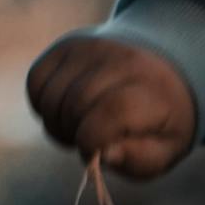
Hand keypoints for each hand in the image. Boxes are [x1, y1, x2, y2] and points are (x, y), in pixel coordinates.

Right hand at [25, 34, 197, 179]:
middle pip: (74, 106)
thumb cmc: (162, 118)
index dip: (93, 141)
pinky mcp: (66, 45)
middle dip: (75, 136)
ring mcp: (90, 48)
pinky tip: (65, 110)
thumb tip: (105, 154)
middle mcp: (120, 60)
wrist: (163, 64)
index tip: (96, 151)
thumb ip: (141, 159)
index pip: (110, 112)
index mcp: (152, 89)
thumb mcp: (169, 148)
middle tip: (89, 142)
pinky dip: (43, 105)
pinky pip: (35, 81)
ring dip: (56, 123)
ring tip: (79, 127)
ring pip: (50, 97)